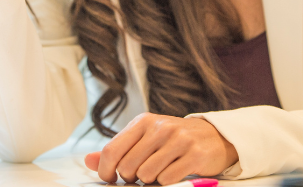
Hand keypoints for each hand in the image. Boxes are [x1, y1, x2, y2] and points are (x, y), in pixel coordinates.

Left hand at [83, 113, 236, 184]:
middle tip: (142, 175)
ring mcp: (178, 140)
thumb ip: (117, 149)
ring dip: (151, 181)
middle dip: (131, 178)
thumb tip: (89, 160)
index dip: (106, 171)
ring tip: (159, 172)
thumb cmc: (172, 140)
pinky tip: (174, 173)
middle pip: (128, 166)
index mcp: (142, 121)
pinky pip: (168, 179)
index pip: (112, 150)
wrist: (213, 136)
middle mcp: (159, 127)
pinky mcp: (195, 155)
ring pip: (147, 175)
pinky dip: (168, 182)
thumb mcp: (144, 138)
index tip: (111, 179)